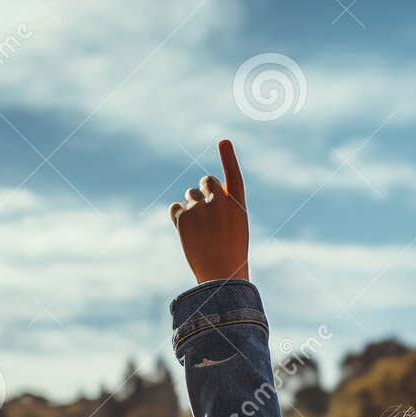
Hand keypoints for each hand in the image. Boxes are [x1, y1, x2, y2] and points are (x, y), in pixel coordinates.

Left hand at [171, 140, 248, 283]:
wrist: (219, 275)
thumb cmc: (230, 254)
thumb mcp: (234, 228)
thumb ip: (222, 206)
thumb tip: (200, 189)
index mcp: (238, 205)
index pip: (233, 175)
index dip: (228, 157)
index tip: (223, 141)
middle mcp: (220, 201)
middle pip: (205, 182)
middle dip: (203, 192)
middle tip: (206, 215)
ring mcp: (201, 206)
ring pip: (190, 195)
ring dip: (192, 207)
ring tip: (200, 231)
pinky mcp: (184, 216)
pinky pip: (176, 207)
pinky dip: (179, 217)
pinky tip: (187, 233)